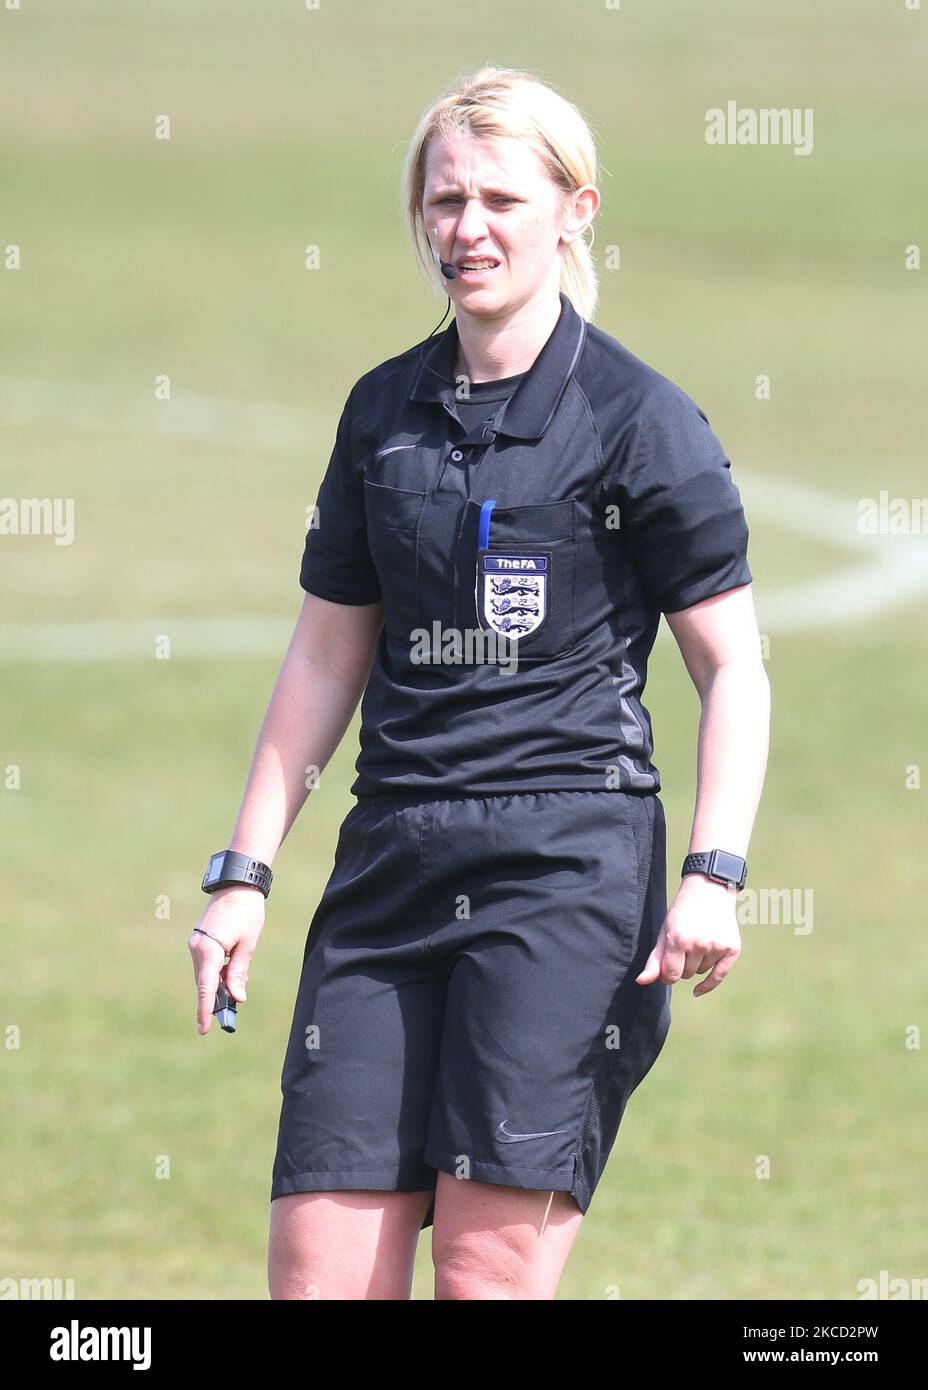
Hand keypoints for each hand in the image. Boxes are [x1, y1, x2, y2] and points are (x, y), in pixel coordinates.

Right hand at [188, 885, 265, 1033]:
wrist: (237, 884)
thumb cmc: (246, 912)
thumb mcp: (248, 944)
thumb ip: (239, 971)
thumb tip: (237, 997)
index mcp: (208, 949)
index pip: (205, 986)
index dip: (205, 1009)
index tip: (204, 1028)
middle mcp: (197, 947)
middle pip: (203, 982)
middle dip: (213, 1001)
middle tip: (225, 1020)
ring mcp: (196, 943)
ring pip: (204, 974)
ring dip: (215, 987)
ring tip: (229, 1003)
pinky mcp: (200, 939)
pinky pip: (205, 964)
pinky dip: (214, 974)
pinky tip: (226, 981)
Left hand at [635, 873, 740, 995]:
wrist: (709, 891)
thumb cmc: (682, 913)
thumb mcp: (665, 932)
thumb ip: (654, 959)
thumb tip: (641, 981)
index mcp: (678, 939)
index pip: (671, 975)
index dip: (667, 974)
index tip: (667, 968)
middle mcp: (698, 944)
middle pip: (686, 974)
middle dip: (683, 965)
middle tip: (685, 945)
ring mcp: (716, 946)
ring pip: (701, 972)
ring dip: (697, 964)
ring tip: (698, 941)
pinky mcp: (732, 948)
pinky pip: (719, 976)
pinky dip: (708, 985)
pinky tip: (697, 991)